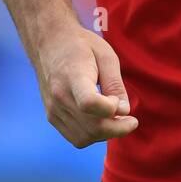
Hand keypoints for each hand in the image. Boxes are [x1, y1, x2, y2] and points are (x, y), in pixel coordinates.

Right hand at [35, 25, 138, 146]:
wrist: (49, 43)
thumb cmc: (81, 46)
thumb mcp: (106, 56)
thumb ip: (116, 84)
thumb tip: (123, 111)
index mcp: (73, 76)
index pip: (89, 103)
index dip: (109, 108)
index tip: (117, 101)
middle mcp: (59, 96)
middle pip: (91, 126)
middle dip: (117, 129)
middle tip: (131, 121)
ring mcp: (53, 109)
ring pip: (84, 137)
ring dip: (106, 134)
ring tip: (117, 121)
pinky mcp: (51, 116)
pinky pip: (75, 138)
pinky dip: (93, 135)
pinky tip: (102, 122)